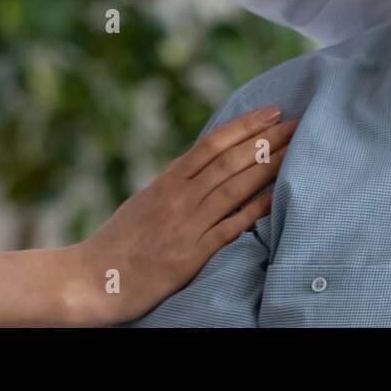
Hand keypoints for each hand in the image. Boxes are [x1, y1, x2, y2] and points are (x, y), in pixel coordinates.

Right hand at [66, 106, 298, 324]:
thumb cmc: (120, 241)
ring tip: (296, 152)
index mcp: (168, 182)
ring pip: (233, 188)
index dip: (245, 125)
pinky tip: (276, 198)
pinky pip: (229, 228)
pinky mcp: (190, 255)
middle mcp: (179, 198)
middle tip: (298, 124)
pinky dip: (254, 211)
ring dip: (268, 167)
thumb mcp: (146, 201)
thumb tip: (199, 163)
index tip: (272, 111)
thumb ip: (174, 182)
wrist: (92, 278)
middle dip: (267, 140)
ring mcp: (186, 225)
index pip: (212, 144)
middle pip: (230, 161)